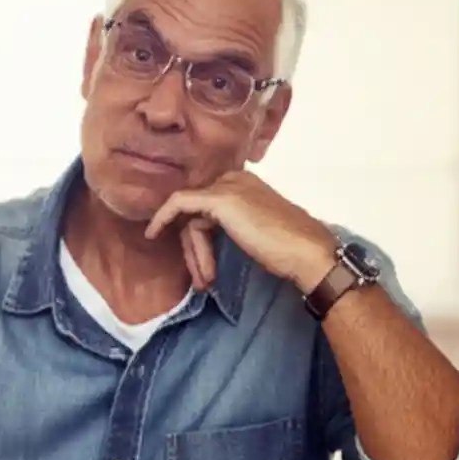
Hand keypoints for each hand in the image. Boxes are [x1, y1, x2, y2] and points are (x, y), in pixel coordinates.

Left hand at [145, 170, 338, 292]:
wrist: (305, 251)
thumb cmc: (287, 248)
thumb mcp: (255, 232)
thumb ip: (234, 226)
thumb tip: (207, 240)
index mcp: (245, 183)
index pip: (209, 207)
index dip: (199, 238)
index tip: (201, 266)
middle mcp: (235, 178)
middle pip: (197, 212)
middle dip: (195, 249)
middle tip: (202, 280)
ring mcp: (227, 186)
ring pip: (190, 217)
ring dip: (194, 253)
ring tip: (205, 281)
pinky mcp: (219, 199)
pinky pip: (179, 204)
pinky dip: (162, 218)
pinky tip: (153, 232)